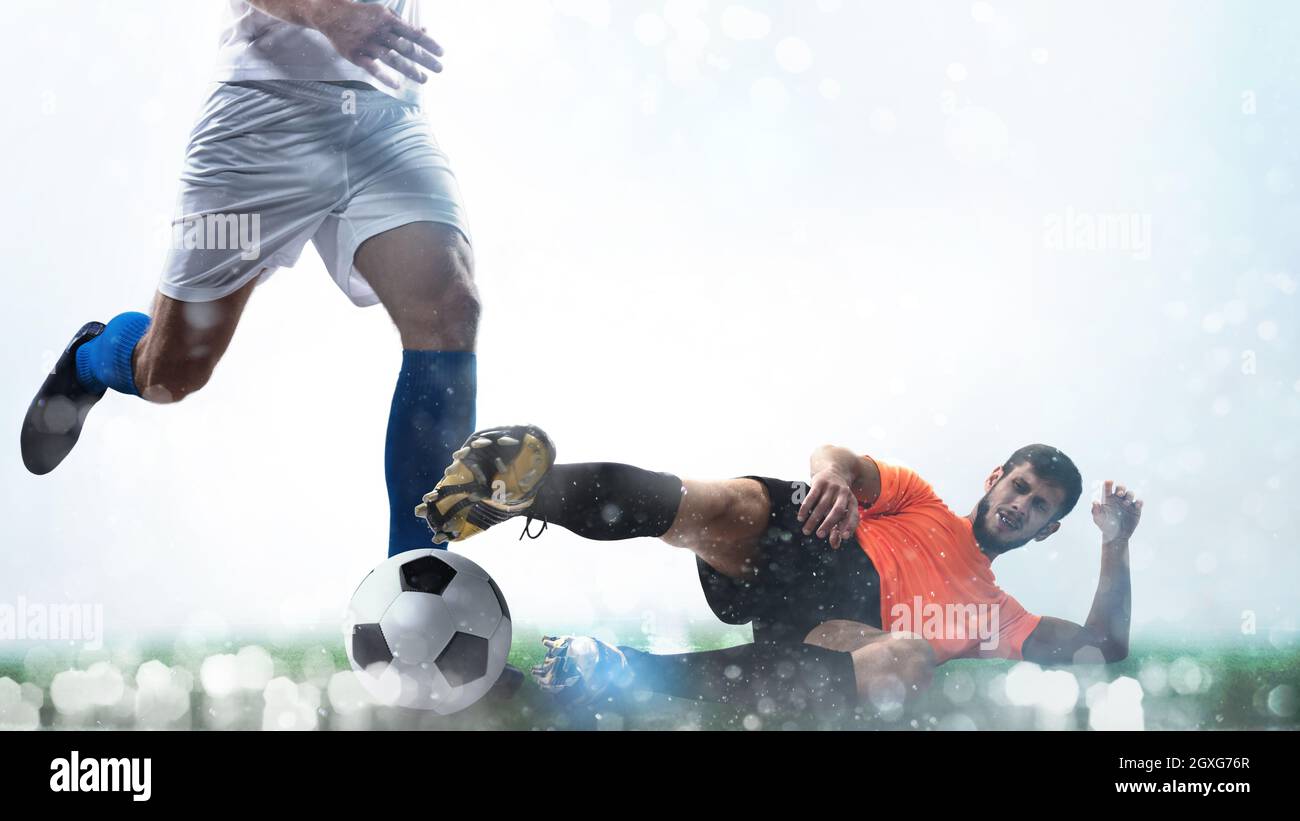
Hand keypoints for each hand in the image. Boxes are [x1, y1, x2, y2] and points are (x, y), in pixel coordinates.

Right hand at [311, 0, 443, 87]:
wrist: (331, 14)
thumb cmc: (363, 15)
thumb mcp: (384, 14)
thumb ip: (403, 24)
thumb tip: (425, 31)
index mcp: (387, 20)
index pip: (412, 33)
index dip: (428, 43)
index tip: (442, 53)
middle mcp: (379, 32)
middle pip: (405, 47)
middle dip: (424, 58)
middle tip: (440, 69)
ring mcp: (367, 44)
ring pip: (391, 59)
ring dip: (409, 70)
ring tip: (424, 80)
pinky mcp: (355, 55)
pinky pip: (371, 68)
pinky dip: (384, 77)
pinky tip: (396, 86)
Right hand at [797, 467, 859, 547]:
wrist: (834, 470)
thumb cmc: (837, 498)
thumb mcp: (841, 510)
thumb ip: (838, 527)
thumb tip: (835, 545)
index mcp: (852, 501)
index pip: (853, 515)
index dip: (849, 526)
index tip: (843, 537)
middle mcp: (844, 493)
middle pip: (837, 511)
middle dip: (828, 524)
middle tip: (819, 535)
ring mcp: (832, 487)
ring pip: (822, 505)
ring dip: (813, 519)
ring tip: (806, 531)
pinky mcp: (820, 482)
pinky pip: (811, 497)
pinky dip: (805, 508)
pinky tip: (800, 518)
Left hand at [1092, 480, 1142, 542]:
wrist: (1116, 536)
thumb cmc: (1105, 525)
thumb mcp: (1098, 519)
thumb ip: (1095, 510)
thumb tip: (1094, 501)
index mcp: (1107, 498)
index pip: (1108, 487)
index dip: (1108, 483)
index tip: (1109, 482)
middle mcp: (1118, 498)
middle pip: (1121, 487)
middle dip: (1121, 488)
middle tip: (1119, 494)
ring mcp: (1127, 503)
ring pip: (1130, 493)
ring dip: (1129, 496)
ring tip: (1126, 503)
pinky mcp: (1136, 509)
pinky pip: (1139, 502)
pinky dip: (1139, 502)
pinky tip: (1137, 504)